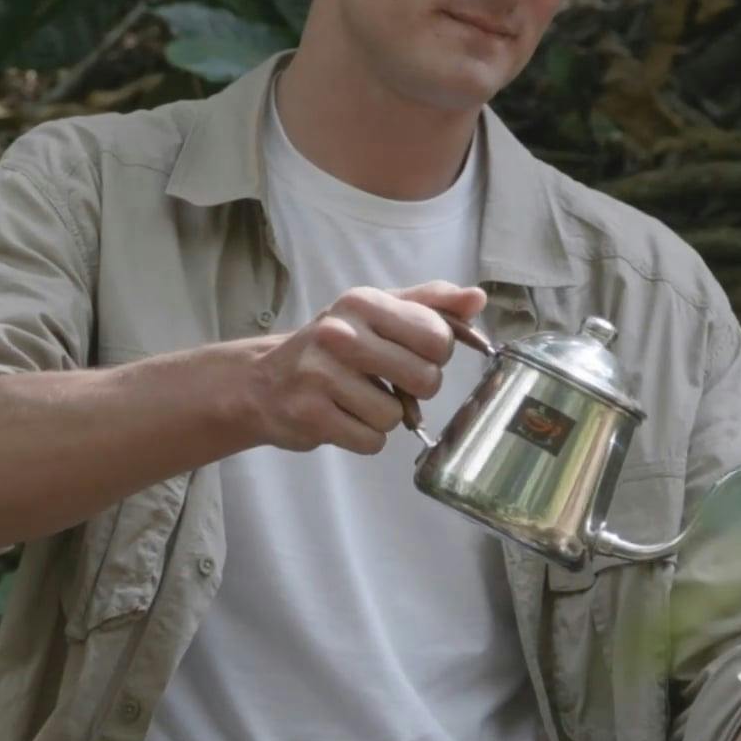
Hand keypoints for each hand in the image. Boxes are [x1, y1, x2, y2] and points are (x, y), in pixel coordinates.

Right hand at [244, 282, 489, 454]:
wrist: (263, 382)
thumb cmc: (332, 347)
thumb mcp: (376, 312)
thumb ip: (429, 303)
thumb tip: (477, 299)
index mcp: (362, 302)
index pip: (437, 336)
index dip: (434, 355)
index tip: (412, 354)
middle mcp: (340, 334)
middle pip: (425, 378)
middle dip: (415, 390)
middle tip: (388, 382)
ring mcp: (322, 376)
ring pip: (397, 417)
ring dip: (385, 417)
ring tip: (357, 401)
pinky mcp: (311, 415)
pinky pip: (372, 441)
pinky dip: (364, 437)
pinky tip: (343, 418)